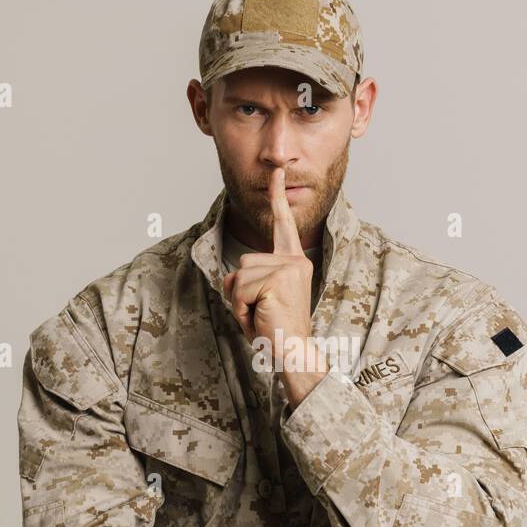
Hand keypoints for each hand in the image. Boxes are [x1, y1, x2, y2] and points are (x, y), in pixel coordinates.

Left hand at [222, 167, 328, 405]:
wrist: (293, 353)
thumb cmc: (275, 330)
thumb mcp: (259, 299)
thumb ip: (248, 280)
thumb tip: (231, 276)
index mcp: (294, 262)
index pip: (284, 225)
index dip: (278, 198)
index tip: (277, 173)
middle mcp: (295, 260)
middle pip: (243, 262)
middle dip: (239, 291)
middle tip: (259, 313)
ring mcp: (289, 268)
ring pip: (239, 275)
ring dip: (239, 301)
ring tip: (260, 316)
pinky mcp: (279, 279)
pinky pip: (240, 288)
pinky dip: (241, 308)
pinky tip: (258, 317)